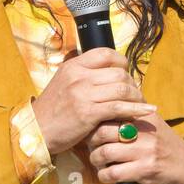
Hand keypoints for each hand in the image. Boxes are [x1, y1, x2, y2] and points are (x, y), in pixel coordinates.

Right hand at [30, 48, 156, 157]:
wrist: (37, 130)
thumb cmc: (53, 109)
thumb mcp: (63, 82)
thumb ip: (83, 74)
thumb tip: (106, 70)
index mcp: (73, 66)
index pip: (105, 53)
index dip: (121, 63)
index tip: (126, 74)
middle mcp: (79, 76)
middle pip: (118, 72)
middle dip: (133, 83)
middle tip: (136, 94)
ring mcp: (83, 94)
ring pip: (122, 88)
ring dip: (137, 97)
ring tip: (142, 104)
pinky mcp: (88, 113)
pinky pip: (119, 107)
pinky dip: (136, 109)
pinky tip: (147, 112)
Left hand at [85, 112, 183, 183]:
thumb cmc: (166, 146)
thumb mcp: (153, 123)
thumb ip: (133, 114)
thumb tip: (106, 105)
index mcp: (143, 115)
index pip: (110, 111)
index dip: (95, 122)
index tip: (93, 130)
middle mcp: (144, 130)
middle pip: (102, 131)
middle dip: (91, 142)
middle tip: (92, 148)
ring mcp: (145, 150)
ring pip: (105, 152)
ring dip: (95, 160)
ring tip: (98, 162)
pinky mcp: (145, 169)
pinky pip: (113, 172)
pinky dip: (104, 176)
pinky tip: (107, 175)